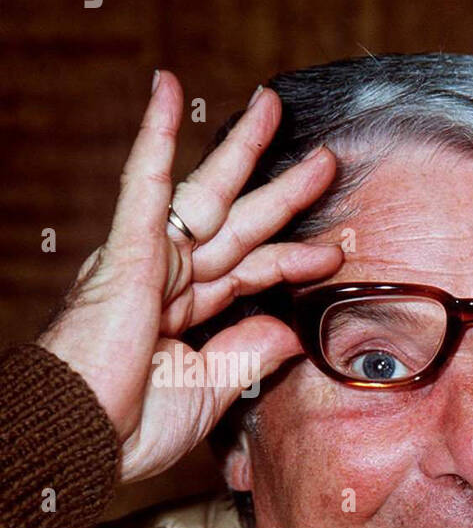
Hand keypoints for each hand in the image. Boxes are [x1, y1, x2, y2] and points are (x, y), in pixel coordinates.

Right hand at [38, 71, 342, 482]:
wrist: (79, 438)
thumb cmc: (127, 426)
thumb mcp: (210, 391)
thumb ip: (249, 356)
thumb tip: (291, 332)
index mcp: (185, 313)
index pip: (252, 271)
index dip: (295, 257)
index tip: (338, 248)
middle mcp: (167, 279)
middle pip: (240, 222)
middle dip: (284, 190)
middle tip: (326, 159)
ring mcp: (146, 261)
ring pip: (205, 193)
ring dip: (242, 149)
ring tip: (272, 106)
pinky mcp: (124, 252)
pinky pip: (142, 183)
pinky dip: (155, 135)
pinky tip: (168, 90)